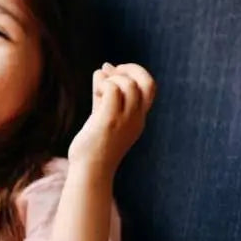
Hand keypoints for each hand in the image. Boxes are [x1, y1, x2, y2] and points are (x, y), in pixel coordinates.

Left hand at [68, 62, 155, 176]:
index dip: (135, 73)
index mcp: (138, 118)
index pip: (150, 87)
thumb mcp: (102, 116)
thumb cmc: (93, 146)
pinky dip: (103, 84)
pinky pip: (112, 90)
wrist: (89, 172)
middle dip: (129, 69)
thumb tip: (105, 68)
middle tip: (109, 71)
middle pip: (146, 82)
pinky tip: (95, 95)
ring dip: (112, 79)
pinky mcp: (109, 120)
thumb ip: (105, 94)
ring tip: (99, 91)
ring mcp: (124, 120)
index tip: (115, 71)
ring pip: (128, 84)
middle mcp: (136, 118)